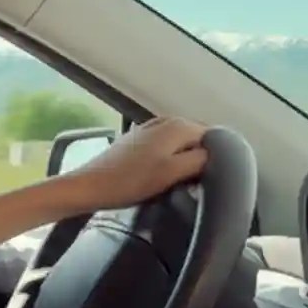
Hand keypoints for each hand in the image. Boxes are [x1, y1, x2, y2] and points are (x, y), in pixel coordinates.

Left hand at [66, 116, 209, 209]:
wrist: (89, 186)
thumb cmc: (131, 181)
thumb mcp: (173, 172)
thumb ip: (200, 159)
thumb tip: (217, 154)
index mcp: (179, 125)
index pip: (215, 138)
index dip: (217, 158)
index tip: (212, 178)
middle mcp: (166, 120)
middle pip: (197, 140)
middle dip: (201, 159)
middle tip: (198, 183)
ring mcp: (150, 129)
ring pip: (181, 145)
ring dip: (184, 161)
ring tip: (182, 182)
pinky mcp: (137, 141)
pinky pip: (165, 149)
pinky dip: (169, 160)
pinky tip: (164, 176)